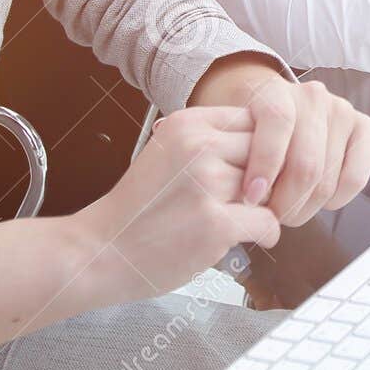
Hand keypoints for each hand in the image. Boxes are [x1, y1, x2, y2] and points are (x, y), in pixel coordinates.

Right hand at [75, 106, 280, 300]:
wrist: (101, 251)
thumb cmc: (137, 210)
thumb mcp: (167, 152)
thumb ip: (208, 141)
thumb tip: (264, 143)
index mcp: (186, 124)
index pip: (253, 118)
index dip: (261, 146)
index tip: (254, 168)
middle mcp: (197, 145)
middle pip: (265, 150)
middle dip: (264, 176)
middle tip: (251, 197)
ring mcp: (207, 183)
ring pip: (268, 187)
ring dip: (261, 206)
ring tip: (240, 218)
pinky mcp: (216, 223)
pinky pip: (268, 221)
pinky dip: (266, 233)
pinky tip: (252, 237)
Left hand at [191, 56, 369, 226]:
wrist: (274, 126)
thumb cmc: (238, 139)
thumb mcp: (214, 133)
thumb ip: (200, 137)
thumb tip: (163, 132)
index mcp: (272, 91)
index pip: (275, 122)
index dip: (264, 165)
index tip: (249, 198)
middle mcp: (311, 95)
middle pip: (304, 161)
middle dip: (284, 200)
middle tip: (267, 217)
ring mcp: (340, 111)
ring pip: (327, 176)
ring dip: (304, 207)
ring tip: (284, 215)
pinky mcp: (363, 130)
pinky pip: (355, 175)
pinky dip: (335, 199)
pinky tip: (318, 205)